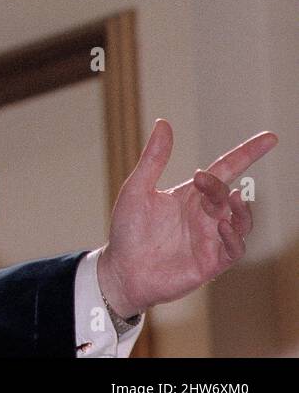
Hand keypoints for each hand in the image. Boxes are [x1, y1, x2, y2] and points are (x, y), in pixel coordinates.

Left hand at [96, 118, 277, 316]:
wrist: (121, 270)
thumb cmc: (128, 230)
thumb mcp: (136, 189)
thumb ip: (154, 158)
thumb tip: (164, 122)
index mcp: (191, 195)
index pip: (226, 169)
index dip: (248, 154)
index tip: (270, 138)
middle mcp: (205, 215)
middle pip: (228, 193)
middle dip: (220, 185)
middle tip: (200, 179)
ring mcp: (211, 238)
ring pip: (241, 221)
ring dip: (239, 209)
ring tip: (229, 199)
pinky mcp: (211, 262)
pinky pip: (234, 249)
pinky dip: (234, 237)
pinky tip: (221, 226)